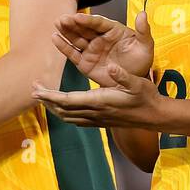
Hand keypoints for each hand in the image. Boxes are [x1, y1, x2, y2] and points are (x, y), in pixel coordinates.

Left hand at [33, 62, 164, 128]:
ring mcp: (98, 119)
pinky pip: (77, 120)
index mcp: (100, 101)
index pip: (68, 100)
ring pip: (68, 117)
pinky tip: (62, 108)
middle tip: (33, 89)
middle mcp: (95, 112)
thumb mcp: (137, 82)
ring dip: (53, 108)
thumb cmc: (147, 97)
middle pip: (63, 110)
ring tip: (42, 98)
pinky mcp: (101, 121)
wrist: (155, 116)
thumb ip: (122, 75)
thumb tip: (110, 67)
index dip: (50, 96)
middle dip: (46, 101)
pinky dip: (65, 113)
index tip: (36, 90)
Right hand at [51, 10, 153, 86]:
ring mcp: (91, 50)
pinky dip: (64, 46)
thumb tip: (143, 13)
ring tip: (57, 24)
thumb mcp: (145, 46)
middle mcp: (99, 38)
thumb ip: (143, 31)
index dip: (88, 20)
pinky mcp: (85, 63)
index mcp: (113, 30)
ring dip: (66, 31)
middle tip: (62, 19)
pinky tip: (55, 38)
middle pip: (84, 29)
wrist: (134, 81)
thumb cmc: (141, 61)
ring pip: (76, 39)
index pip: (98, 23)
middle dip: (73, 23)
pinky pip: (73, 54)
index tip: (78, 17)